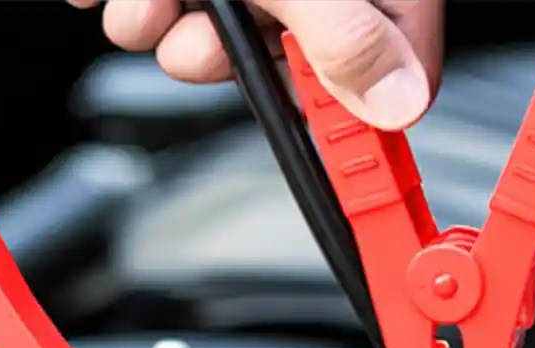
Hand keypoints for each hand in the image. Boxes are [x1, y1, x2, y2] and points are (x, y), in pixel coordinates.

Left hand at [70, 0, 444, 130]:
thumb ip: (342, 30)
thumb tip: (401, 99)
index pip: (390, 56)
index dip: (355, 105)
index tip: (336, 146)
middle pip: (269, 61)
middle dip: (214, 55)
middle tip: (205, 30)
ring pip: (182, 43)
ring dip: (153, 21)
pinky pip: (133, 11)